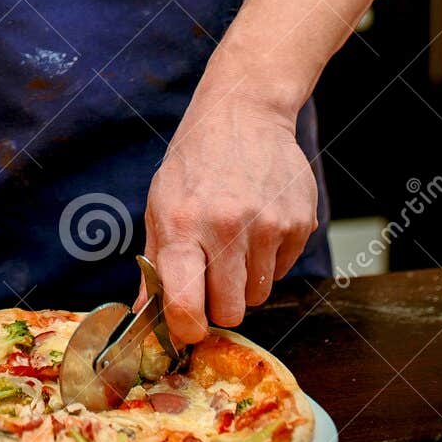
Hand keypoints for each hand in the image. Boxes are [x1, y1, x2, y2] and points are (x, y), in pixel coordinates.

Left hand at [143, 95, 318, 344]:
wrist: (242, 113)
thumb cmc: (194, 164)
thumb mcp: (160, 205)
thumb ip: (154, 265)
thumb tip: (143, 316)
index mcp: (182, 225)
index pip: (186, 305)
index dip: (186, 328)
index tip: (187, 325)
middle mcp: (225, 227)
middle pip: (230, 312)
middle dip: (219, 305)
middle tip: (212, 276)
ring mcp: (267, 225)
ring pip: (258, 295)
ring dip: (244, 281)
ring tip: (234, 242)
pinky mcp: (299, 222)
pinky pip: (282, 270)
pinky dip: (269, 259)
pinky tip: (258, 224)